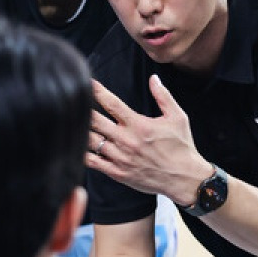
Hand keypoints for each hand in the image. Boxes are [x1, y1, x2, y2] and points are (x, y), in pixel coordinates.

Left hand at [86, 76, 213, 206]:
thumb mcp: (178, 117)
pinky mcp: (118, 173)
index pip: (112, 104)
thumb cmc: (182, 147)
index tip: (88, 82)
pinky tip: (77, 144)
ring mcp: (120, 158)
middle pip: (95, 121)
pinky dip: (82, 153)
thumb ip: (163, 96)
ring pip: (91, 141)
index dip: (97, 91)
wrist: (184, 178)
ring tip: (72, 119)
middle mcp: (126, 141)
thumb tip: (153, 78)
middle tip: (74, 100)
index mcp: (139, 125)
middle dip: (83, 108)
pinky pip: (93, 162)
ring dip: (81, 129)